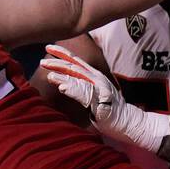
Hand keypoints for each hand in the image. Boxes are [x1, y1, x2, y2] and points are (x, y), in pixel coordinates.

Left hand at [40, 45, 169, 151]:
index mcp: (92, 75)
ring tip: (49, 75)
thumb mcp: (90, 93)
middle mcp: (96, 78)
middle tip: (42, 61)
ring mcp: (100, 88)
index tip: (48, 48)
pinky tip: (62, 88)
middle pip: (75, 67)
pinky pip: (86, 94)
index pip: (76, 61)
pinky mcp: (102, 100)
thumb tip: (58, 80)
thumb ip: (77, 85)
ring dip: (63, 76)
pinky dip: (74, 90)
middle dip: (57, 63)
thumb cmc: (106, 108)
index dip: (62, 53)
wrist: (128, 121)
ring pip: (79, 79)